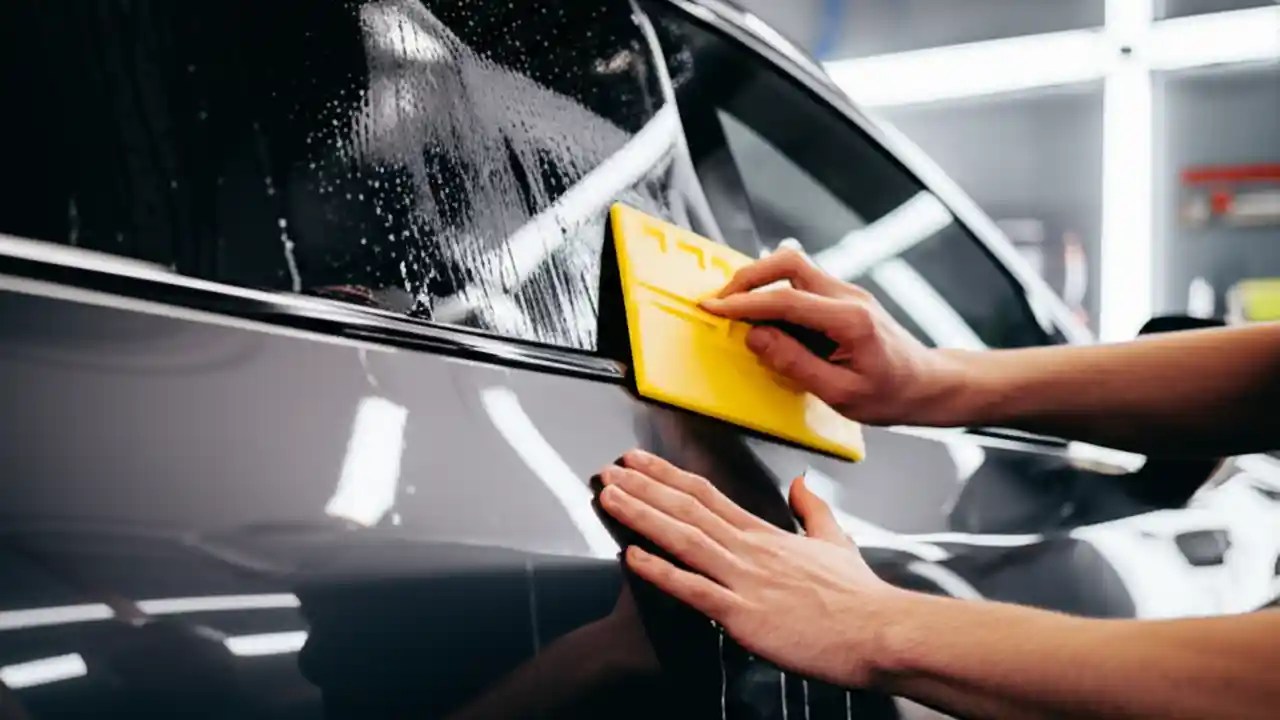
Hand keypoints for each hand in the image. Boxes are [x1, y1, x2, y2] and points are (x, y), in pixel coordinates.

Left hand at [596, 450, 907, 688]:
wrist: (880, 632)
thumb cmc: (860, 598)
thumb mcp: (836, 541)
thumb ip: (812, 510)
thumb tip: (799, 483)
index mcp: (766, 534)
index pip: (707, 494)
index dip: (667, 476)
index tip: (639, 462)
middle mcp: (750, 550)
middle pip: (687, 508)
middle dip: (643, 488)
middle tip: (608, 469)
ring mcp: (745, 580)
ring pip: (684, 538)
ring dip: (642, 516)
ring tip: (610, 498)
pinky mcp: (745, 615)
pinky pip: (694, 589)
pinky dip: (662, 571)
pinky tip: (633, 556)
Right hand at [699, 250, 967, 425]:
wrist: (928, 384)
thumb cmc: (892, 393)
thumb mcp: (841, 393)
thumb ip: (795, 364)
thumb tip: (757, 338)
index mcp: (849, 320)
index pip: (786, 300)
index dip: (744, 303)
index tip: (714, 308)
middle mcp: (848, 296)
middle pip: (788, 262)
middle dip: (748, 276)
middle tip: (721, 299)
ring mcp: (846, 293)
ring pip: (794, 267)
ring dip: (761, 282)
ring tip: (737, 308)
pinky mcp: (842, 298)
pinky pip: (802, 283)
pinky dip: (776, 292)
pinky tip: (765, 316)